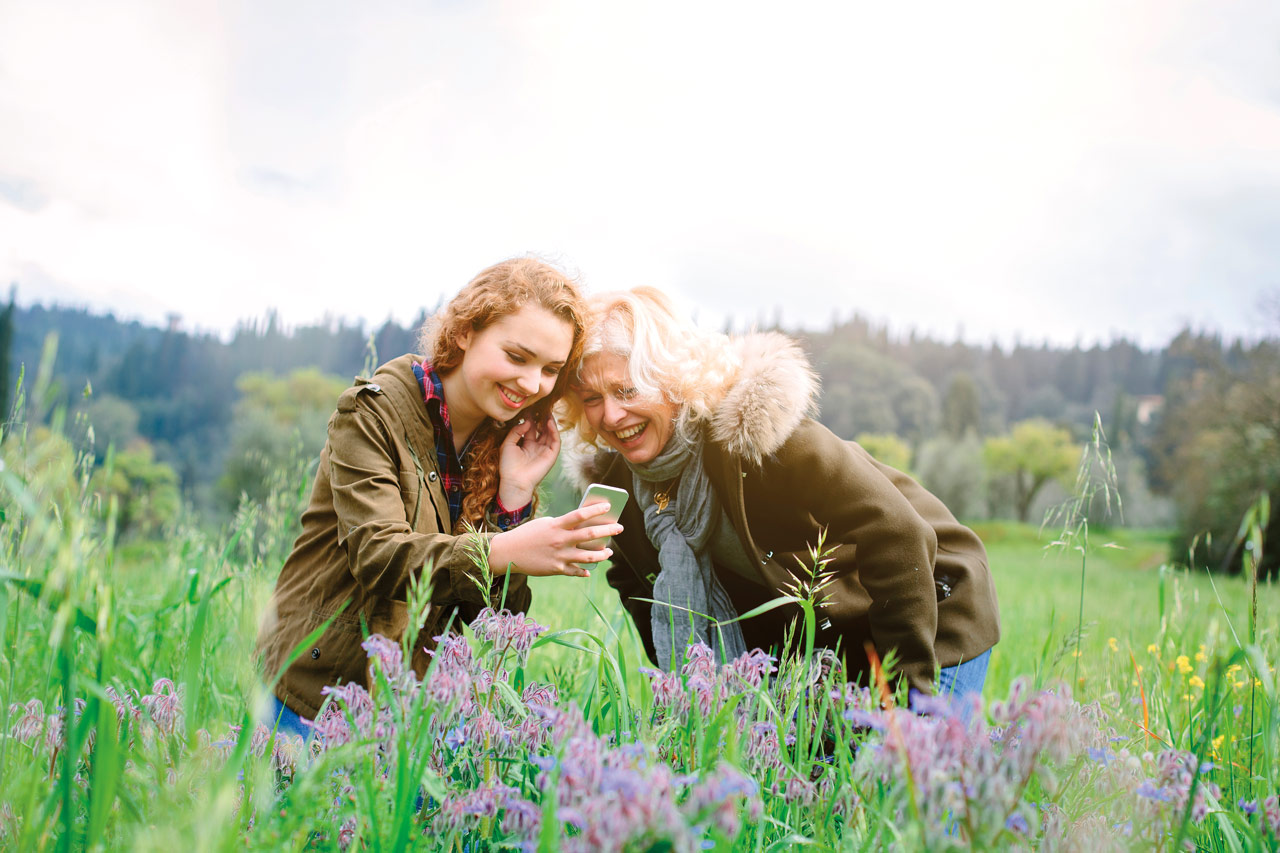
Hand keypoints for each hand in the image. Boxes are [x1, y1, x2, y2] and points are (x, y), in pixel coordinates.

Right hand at [488, 502, 623, 577]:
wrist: (508, 554)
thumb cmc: (527, 535)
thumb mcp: (545, 524)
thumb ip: (563, 525)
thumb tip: (583, 527)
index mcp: (556, 525)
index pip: (580, 515)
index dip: (596, 510)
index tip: (609, 506)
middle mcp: (560, 540)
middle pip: (590, 535)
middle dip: (608, 530)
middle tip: (619, 527)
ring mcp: (559, 556)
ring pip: (588, 556)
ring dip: (602, 554)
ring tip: (609, 552)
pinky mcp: (557, 569)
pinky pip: (576, 571)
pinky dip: (584, 571)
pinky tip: (589, 570)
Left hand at [497, 413, 559, 508]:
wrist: (514, 481)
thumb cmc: (508, 466)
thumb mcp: (508, 444)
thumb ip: (516, 431)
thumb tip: (526, 422)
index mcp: (526, 445)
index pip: (531, 428)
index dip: (531, 418)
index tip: (530, 407)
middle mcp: (536, 447)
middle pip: (541, 429)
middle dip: (541, 418)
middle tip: (541, 406)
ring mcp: (544, 451)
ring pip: (550, 434)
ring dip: (549, 423)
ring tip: (547, 412)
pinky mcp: (551, 456)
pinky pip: (555, 441)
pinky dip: (553, 432)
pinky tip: (549, 423)